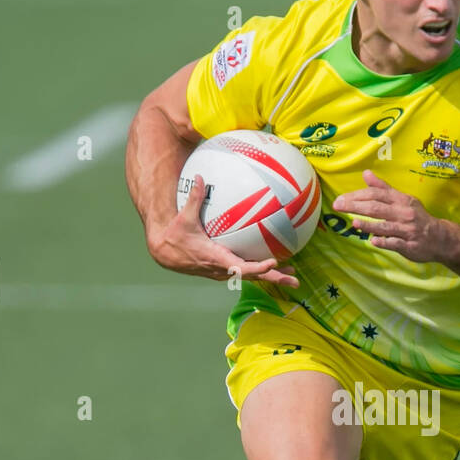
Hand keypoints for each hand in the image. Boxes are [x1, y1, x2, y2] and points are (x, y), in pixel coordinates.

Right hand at [147, 175, 297, 286]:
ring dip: (272, 277)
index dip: (257, 267)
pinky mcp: (224, 271)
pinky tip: (274, 264)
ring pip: (252, 278)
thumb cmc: (175, 236)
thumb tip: (201, 177)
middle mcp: (223, 270)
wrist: (165, 254)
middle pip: (253, 278)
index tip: (272, 262)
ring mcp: (224, 272)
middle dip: (274, 279)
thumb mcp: (184, 218)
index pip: (239, 267)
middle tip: (294, 282)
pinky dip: (261, 271)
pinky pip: (246, 272)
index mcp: (215, 258)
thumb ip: (195, 198)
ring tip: (291, 276)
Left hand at [332, 171, 452, 263]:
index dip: (358, 195)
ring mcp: (407, 230)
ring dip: (369, 225)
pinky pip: (395, 244)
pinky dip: (384, 242)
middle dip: (356, 207)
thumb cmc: (416, 217)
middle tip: (338, 206)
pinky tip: (373, 241)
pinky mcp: (409, 246)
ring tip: (354, 223)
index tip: (341, 198)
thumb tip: (365, 173)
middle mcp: (403, 213)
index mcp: (401, 200)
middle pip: (377, 208)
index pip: (377, 194)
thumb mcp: (402, 199)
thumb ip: (383, 188)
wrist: (440, 237)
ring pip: (386, 226)